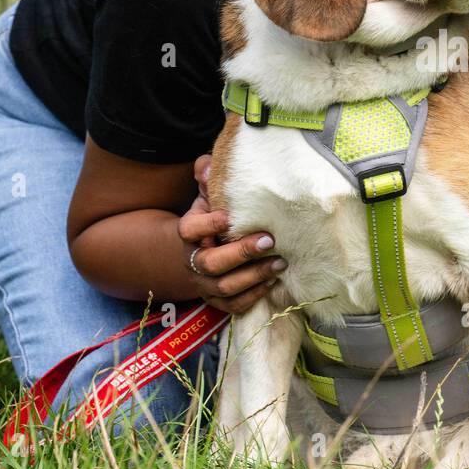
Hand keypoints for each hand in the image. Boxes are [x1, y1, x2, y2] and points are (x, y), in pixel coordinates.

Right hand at [178, 154, 284, 314]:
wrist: (196, 253)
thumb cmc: (210, 219)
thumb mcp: (207, 198)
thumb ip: (208, 180)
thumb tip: (207, 163)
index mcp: (188, 234)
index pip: (189, 230)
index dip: (207, 225)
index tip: (228, 216)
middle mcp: (193, 262)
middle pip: (211, 263)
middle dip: (241, 253)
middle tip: (269, 240)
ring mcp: (205, 285)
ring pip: (226, 287)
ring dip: (254, 275)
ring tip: (280, 261)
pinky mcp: (218, 302)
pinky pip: (235, 305)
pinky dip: (255, 295)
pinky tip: (274, 280)